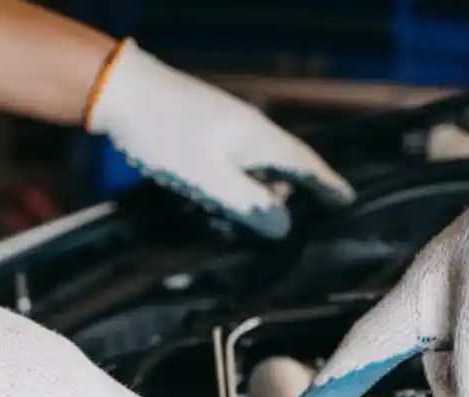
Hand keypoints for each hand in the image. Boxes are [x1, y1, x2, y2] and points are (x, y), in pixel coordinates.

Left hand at [86, 39, 353, 237]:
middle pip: (283, 171)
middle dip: (289, 199)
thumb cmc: (165, 135)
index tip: (349, 202)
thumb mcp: (209, 180)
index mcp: (259, 138)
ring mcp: (226, 129)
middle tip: (294, 230)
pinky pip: (231, 166)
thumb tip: (284, 227)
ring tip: (238, 227)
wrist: (120, 93)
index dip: (328, 186)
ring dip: (253, 198)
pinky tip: (212, 206)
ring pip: (254, 170)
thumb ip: (249, 205)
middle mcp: (250, 131)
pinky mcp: (204, 132)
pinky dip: (232, 188)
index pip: (306, 165)